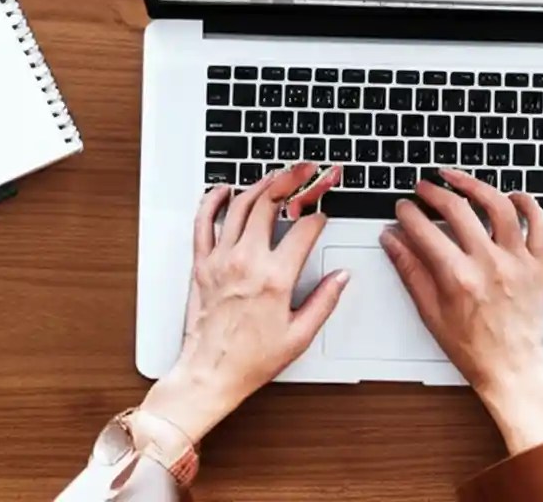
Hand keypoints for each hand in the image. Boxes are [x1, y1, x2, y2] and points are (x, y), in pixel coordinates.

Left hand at [140, 163, 345, 443]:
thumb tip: (341, 277)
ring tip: (276, 175)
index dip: (319, 215)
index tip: (323, 214)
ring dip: (261, 184)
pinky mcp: (201, 264)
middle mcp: (246, 262)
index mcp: (275, 278)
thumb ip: (325, 301)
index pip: (304, 229)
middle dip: (293, 180)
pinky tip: (224, 189)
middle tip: (306, 170)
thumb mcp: (300, 335)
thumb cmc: (251, 360)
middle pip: (270, 203)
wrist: (210, 373)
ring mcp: (220, 260)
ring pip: (241, 205)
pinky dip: (213, 200)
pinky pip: (204, 221)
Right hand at [380, 168, 542, 453]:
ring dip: (476, 186)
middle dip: (435, 193)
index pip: (425, 230)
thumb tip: (393, 241)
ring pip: (499, 206)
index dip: (408, 213)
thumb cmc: (472, 347)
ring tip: (459, 179)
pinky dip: (528, 205)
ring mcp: (517, 262)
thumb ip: (410, 270)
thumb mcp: (429, 312)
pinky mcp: (537, 265)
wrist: (511, 367)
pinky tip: (511, 196)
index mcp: (458, 278)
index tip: (402, 207)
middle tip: (423, 188)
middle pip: (459, 210)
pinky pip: (539, 225)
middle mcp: (489, 264)